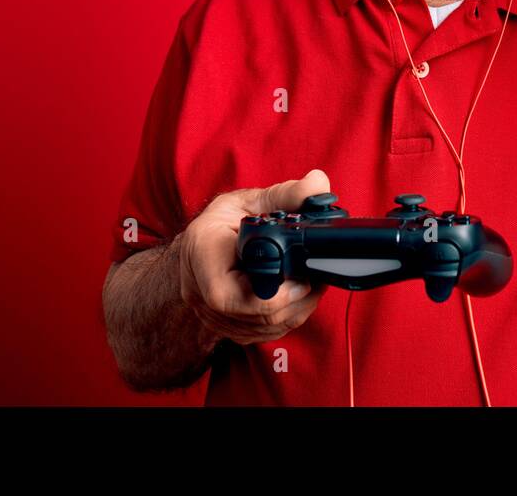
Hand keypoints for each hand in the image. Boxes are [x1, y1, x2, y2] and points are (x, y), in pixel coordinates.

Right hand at [177, 169, 330, 344]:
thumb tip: (317, 184)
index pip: (228, 294)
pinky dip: (285, 319)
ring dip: (294, 310)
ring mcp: (211, 314)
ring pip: (261, 328)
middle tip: (317, 277)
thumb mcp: (249, 200)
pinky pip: (261, 333)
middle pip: (253, 315)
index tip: (301, 280)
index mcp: (203, 253)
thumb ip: (285, 194)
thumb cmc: (221, 223)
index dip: (270, 296)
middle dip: (294, 300)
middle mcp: (200, 290)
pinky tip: (299, 298)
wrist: (199, 247)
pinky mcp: (227, 327)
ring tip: (313, 284)